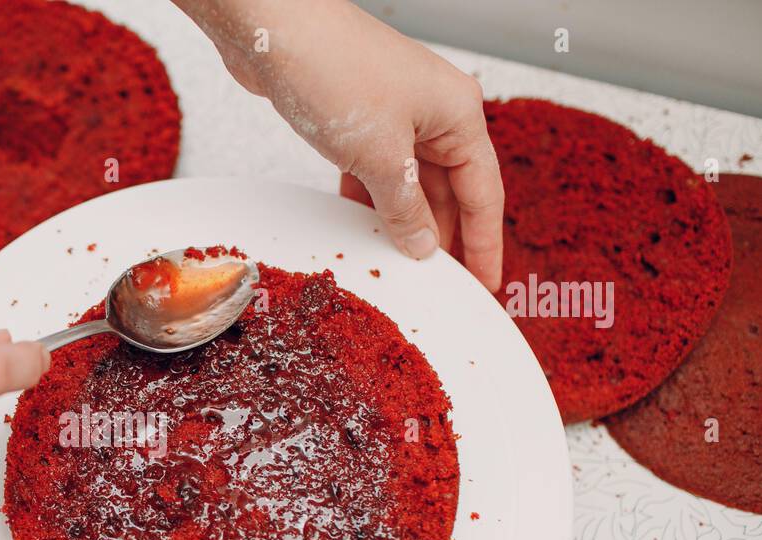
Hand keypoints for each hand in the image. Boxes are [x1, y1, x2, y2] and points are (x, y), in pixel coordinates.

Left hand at [177, 0, 503, 290]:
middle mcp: (433, 113)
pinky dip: (371, 201)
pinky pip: (376, 172)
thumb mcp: (379, 156)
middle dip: (443, 238)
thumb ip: (406, 208)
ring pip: (409, 184)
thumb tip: (425, 245)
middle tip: (441, 287)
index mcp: (458, 114)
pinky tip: (363, 230)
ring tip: (401, 267)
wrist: (275, 30)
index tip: (486, 284)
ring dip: (404, 223)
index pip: (484, 194)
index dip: (485, 244)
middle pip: (449, 192)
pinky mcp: (359, 118)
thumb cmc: (333, 69)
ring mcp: (395, 115)